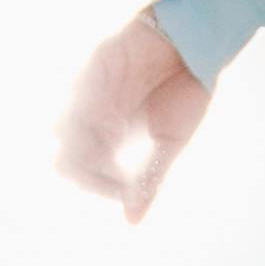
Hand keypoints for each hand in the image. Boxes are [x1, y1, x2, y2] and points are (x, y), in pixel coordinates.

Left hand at [53, 10, 211, 222]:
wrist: (200, 44)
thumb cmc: (186, 90)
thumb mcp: (169, 142)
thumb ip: (149, 179)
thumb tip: (132, 221)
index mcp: (105, 135)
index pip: (77, 170)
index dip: (97, 186)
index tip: (126, 191)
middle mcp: (90, 114)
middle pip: (64, 155)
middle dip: (89, 172)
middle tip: (119, 173)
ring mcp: (89, 89)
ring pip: (65, 127)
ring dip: (89, 146)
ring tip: (116, 145)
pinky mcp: (96, 63)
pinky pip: (82, 93)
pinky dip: (92, 113)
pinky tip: (112, 120)